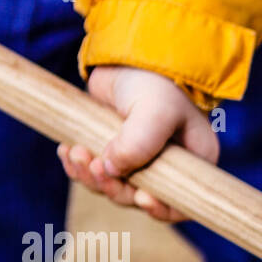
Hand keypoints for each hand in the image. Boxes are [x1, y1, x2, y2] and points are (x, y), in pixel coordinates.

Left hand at [57, 66, 218, 222]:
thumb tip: (110, 170)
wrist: (130, 53)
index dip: (160, 208)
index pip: (181, 201)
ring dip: (90, 175)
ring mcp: (140, 162)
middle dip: (112, 186)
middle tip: (93, 164)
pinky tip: (67, 150)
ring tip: (75, 151)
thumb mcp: (156, 110)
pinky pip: (95, 173)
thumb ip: (139, 143)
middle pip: (140, 197)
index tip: (140, 197)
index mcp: (193, 163)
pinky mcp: (113, 152)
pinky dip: (78, 166)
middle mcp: (169, 168)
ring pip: (113, 186)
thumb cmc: (157, 80)